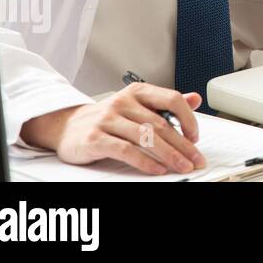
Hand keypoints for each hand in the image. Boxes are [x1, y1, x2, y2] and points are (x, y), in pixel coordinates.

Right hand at [19, 83, 206, 174]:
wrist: (67, 127)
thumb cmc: (108, 118)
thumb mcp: (137, 105)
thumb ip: (165, 104)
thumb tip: (196, 99)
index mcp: (137, 92)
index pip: (172, 99)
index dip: (188, 119)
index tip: (195, 137)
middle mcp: (123, 102)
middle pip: (161, 124)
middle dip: (183, 145)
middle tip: (196, 160)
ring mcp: (107, 119)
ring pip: (146, 137)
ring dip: (169, 155)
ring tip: (182, 167)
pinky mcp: (95, 138)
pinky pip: (126, 151)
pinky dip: (145, 162)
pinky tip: (157, 169)